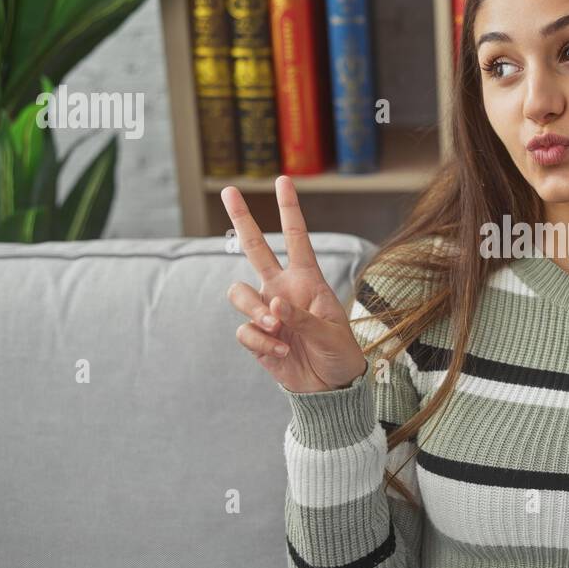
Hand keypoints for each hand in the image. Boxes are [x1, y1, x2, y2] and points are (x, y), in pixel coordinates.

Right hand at [222, 177, 366, 393]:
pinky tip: (280, 351)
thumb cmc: (339, 353)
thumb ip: (303, 318)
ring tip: (276, 329)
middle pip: (255, 248)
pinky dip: (260, 341)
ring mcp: (266, 311)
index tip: (284, 180)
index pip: (296, 239)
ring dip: (254, 310)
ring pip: (239, 293)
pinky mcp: (256, 336)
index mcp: (307, 280)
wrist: (329, 387)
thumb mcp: (330, 334)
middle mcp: (282, 289)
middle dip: (242, 219)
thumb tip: (273, 304)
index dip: (289, 210)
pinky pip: (244, 330)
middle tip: (229, 190)